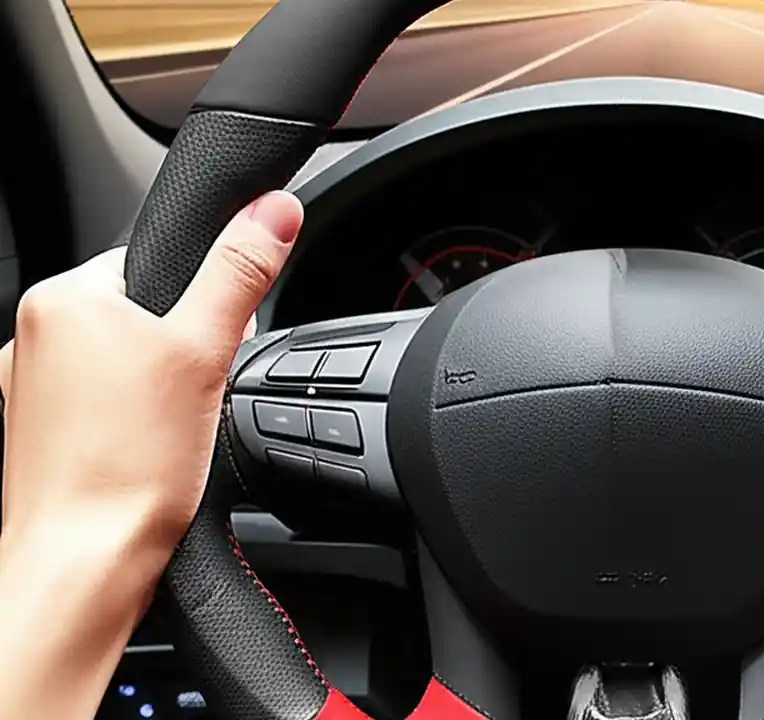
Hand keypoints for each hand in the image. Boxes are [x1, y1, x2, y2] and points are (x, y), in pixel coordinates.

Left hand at [0, 191, 301, 563]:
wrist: (82, 565)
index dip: (206, 300)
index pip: (157, 262)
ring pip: (126, 361)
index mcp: (65, 298)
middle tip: (196, 395)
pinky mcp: (38, 433)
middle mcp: (34, 335)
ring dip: (161, 385)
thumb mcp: (204, 352)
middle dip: (184, 348)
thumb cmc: (128, 467)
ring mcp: (29, 387)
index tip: (216, 343)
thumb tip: (274, 209)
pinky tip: (147, 452)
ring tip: (170, 430)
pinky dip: (133, 420)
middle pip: (144, 313)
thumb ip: (240, 272)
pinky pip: (104, 403)